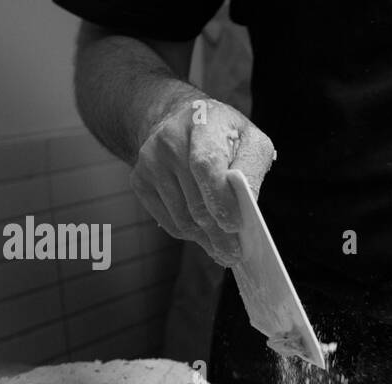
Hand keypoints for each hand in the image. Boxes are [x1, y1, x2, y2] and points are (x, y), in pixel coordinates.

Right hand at [130, 96, 275, 265]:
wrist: (181, 121)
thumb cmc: (225, 135)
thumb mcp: (251, 139)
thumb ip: (252, 168)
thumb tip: (247, 204)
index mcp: (202, 123)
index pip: (206, 165)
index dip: (221, 199)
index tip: (235, 226)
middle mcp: (170, 140)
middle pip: (196, 202)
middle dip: (219, 234)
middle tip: (236, 254)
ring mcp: (150, 161)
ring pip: (183, 218)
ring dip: (206, 240)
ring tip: (224, 250)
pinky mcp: (140, 180)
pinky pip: (170, 221)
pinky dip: (191, 234)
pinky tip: (206, 235)